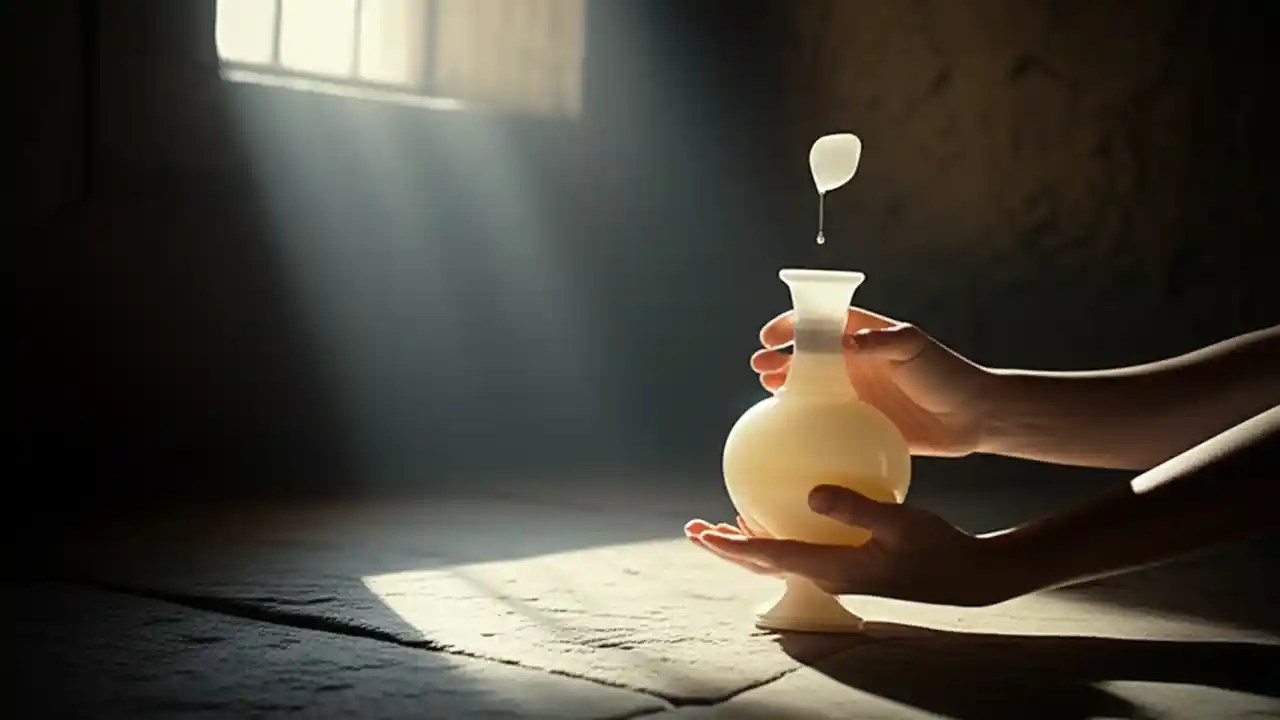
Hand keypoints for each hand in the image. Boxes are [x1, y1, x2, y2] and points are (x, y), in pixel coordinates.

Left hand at [685, 485, 1026, 606]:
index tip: (703, 533)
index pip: (770, 556)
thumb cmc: (937, 547)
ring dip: (745, 543)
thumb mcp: (899, 522)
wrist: (965, 576)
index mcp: (833, 569)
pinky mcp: (846, 564)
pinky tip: (770, 509)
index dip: (733, 546)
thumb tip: (811, 492)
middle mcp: (826, 575)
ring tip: (716, 524)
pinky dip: (776, 533)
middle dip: (725, 547)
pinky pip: (797, 548)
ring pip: (777, 557)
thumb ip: (855, 508)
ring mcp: (835, 572)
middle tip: (692, 528)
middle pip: (762, 562)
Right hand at [752, 307, 991, 455]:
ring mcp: (856, 393)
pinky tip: (788, 425)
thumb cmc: (947, 374)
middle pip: (808, 355)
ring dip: (786, 386)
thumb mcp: (914, 348)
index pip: (820, 322)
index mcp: (865, 337)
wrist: (974, 417)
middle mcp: (855, 363)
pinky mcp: (861, 422)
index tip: (771, 336)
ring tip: (766, 388)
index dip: (792, 324)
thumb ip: (878, 342)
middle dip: (780, 357)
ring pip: (811, 387)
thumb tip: (842, 340)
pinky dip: (805, 420)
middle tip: (759, 365)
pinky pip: (826, 420)